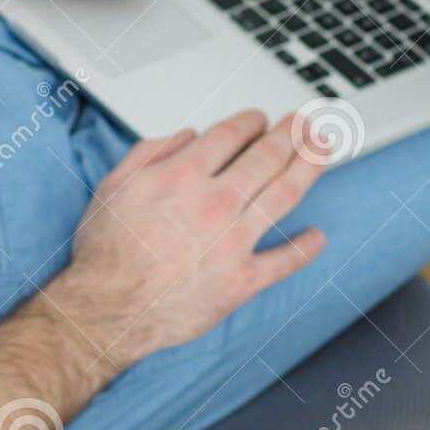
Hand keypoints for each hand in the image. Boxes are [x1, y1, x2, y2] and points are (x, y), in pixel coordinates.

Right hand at [42, 109, 329, 378]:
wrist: (107, 309)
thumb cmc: (106, 251)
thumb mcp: (113, 185)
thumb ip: (150, 152)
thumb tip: (187, 136)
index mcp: (182, 175)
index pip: (230, 135)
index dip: (251, 122)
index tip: (262, 120)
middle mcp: (215, 202)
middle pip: (267, 157)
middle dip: (292, 135)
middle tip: (307, 125)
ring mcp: (233, 242)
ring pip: (285, 194)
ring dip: (310, 167)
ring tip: (323, 150)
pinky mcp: (242, 280)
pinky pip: (284, 261)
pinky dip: (305, 248)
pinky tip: (318, 237)